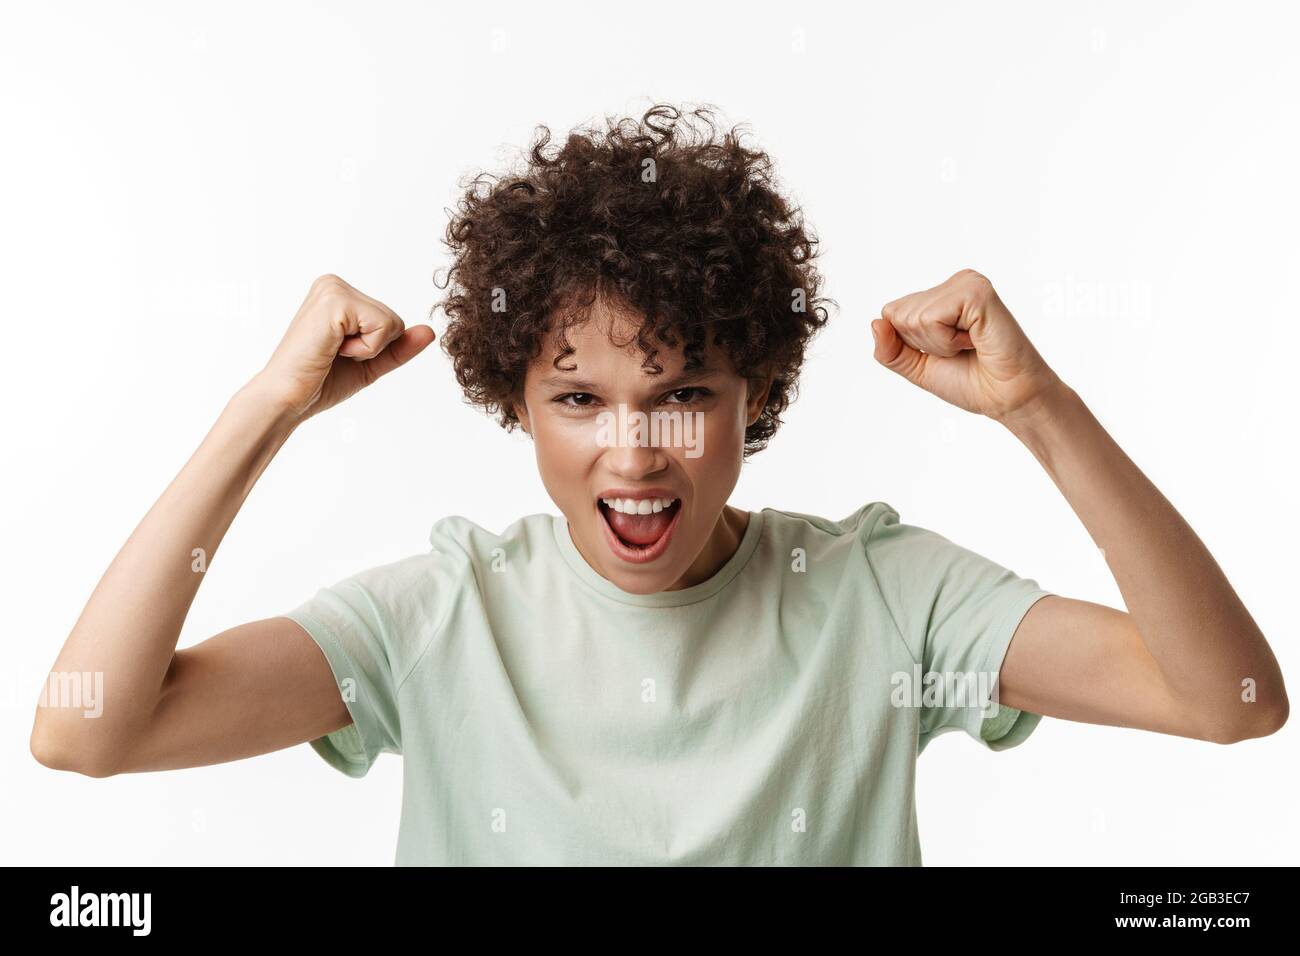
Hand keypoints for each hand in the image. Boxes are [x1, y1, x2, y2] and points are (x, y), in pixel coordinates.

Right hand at [253, 274, 434, 420]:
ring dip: (368, 349)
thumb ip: (398, 347)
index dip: (374, 348)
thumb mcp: (369, 363)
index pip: (390, 320)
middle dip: (373, 347)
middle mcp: (334, 284)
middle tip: (335, 355)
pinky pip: (383, 327)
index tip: (338, 354)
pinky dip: (364, 349)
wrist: (287, 399)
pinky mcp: (335, 301)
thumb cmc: (320, 382)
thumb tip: (430, 332)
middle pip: (394, 319)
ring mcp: (333, 289)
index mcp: (338, 294)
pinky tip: (332, 349)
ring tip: (332, 351)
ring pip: (391, 322)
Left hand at [870, 269, 1063, 423]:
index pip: (890, 314)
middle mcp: (953, 284)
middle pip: (897, 314)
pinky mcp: (976, 291)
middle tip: (960, 350)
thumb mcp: (917, 367)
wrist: (1006, 399)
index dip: (910, 344)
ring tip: (969, 345)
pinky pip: (931, 318)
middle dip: (923, 344)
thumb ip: (890, 350)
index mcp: (940, 296)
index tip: (946, 352)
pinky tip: (975, 340)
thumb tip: (875, 323)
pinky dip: (947, 341)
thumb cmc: (971, 381)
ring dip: (938, 344)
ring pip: (912, 317)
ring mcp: (966, 284)